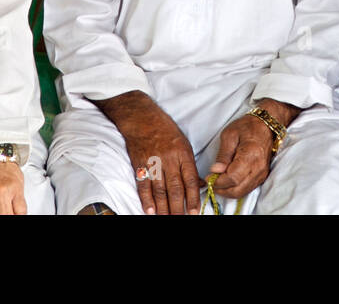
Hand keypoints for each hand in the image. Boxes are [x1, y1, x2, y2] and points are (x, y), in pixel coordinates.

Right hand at [97, 91, 200, 214]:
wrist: (142, 119)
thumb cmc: (166, 131)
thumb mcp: (184, 144)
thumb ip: (190, 166)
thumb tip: (199, 185)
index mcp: (183, 154)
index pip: (190, 181)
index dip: (193, 198)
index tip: (195, 212)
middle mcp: (169, 160)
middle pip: (175, 189)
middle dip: (178, 208)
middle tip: (180, 219)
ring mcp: (153, 163)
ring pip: (160, 190)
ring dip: (163, 208)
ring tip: (166, 218)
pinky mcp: (139, 165)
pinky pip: (143, 186)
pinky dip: (146, 200)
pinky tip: (150, 211)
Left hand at [209, 98, 299, 199]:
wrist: (266, 126)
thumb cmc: (247, 127)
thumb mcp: (229, 135)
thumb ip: (223, 155)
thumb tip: (215, 171)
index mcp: (250, 155)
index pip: (233, 178)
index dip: (218, 181)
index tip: (209, 178)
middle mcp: (258, 168)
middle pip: (237, 190)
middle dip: (221, 189)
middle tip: (211, 181)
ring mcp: (262, 174)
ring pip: (242, 192)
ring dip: (227, 191)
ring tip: (218, 181)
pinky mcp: (262, 177)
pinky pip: (247, 189)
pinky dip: (235, 189)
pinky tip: (228, 181)